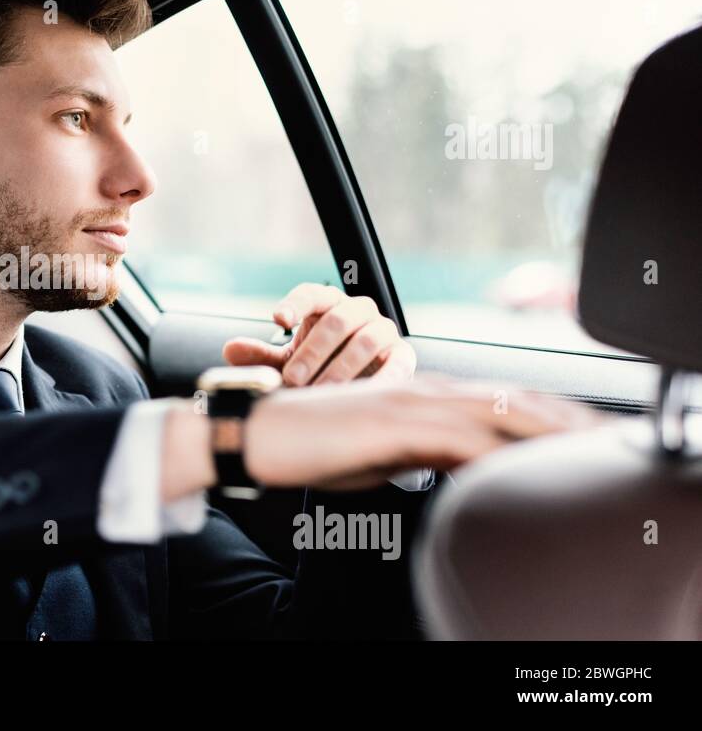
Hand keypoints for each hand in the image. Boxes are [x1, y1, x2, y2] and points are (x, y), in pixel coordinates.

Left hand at [223, 284, 414, 386]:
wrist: (357, 387)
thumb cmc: (318, 368)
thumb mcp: (287, 363)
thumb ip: (260, 357)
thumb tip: (231, 349)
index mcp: (327, 305)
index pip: (312, 294)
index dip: (296, 303)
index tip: (279, 320)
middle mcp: (357, 311)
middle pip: (336, 321)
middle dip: (312, 351)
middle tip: (293, 379)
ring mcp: (382, 331)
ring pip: (365, 340)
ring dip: (340, 368)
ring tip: (320, 393)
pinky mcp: (402, 355)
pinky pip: (397, 362)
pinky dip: (381, 378)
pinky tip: (362, 395)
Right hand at [241, 375, 603, 490]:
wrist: (258, 435)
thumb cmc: (311, 446)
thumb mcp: (379, 451)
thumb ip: (422, 451)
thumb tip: (457, 468)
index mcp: (421, 392)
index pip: (497, 398)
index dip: (544, 413)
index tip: (578, 434)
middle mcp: (422, 387)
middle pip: (508, 397)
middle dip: (559, 418)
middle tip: (596, 439)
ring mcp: (408, 400)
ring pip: (492, 410)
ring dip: (540, 431)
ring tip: (576, 450)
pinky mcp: (391, 421)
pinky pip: (455, 435)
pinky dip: (492, 451)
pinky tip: (515, 466)